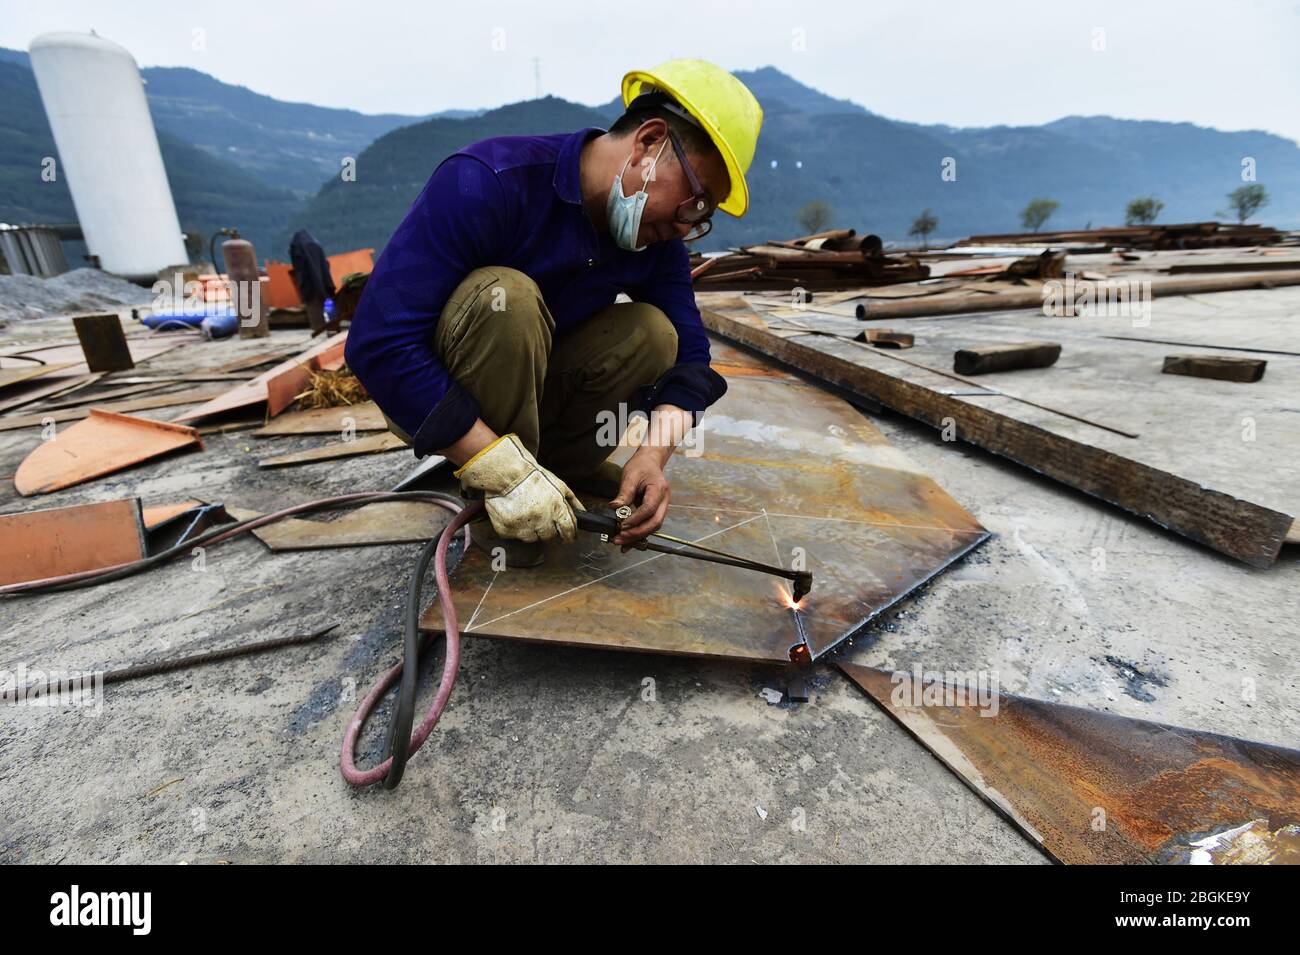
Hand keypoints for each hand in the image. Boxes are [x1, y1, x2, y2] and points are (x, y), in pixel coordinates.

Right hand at [453, 433, 584, 541]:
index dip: (569, 535)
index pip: (568, 531)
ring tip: (526, 513)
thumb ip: (572, 501)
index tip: (568, 537)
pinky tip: (515, 514)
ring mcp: (523, 527)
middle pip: (549, 536)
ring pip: (532, 538)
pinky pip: (514, 535)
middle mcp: (541, 520)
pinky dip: (515, 528)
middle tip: (540, 515)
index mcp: (556, 509)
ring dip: (531, 529)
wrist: (506, 473)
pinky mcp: (507, 530)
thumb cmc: (533, 477)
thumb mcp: (559, 485)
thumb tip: (582, 513)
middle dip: (547, 528)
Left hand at [610, 451, 669, 548]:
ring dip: (638, 537)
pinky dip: (639, 534)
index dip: (636, 519)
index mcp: (659, 489)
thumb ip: (624, 493)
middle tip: (620, 538)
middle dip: (637, 533)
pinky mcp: (656, 511)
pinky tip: (628, 541)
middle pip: (655, 522)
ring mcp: (662, 507)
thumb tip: (614, 507)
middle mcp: (664, 500)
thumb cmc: (641, 466)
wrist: (650, 461)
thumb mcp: (630, 476)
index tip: (622, 525)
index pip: (649, 509)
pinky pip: (649, 525)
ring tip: (621, 542)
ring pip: (653, 527)